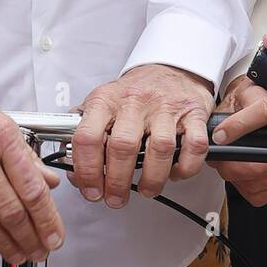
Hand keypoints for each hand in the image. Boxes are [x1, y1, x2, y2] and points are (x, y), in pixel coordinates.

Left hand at [69, 63, 214, 208]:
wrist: (169, 68)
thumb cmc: (133, 94)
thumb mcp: (101, 103)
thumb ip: (84, 133)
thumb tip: (73, 172)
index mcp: (106, 100)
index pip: (87, 137)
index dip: (86, 171)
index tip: (91, 190)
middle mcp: (135, 101)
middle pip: (123, 146)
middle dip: (118, 183)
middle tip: (116, 199)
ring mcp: (166, 106)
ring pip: (159, 148)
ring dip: (152, 179)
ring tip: (146, 190)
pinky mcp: (193, 112)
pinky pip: (194, 145)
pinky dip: (186, 167)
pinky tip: (175, 173)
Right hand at [209, 74, 266, 206]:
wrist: (248, 106)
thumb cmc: (247, 100)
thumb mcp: (250, 91)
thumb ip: (255, 99)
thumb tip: (258, 108)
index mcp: (220, 141)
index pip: (230, 163)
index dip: (254, 166)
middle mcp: (226, 161)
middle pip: (248, 182)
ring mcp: (239, 174)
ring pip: (260, 192)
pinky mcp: (252, 182)